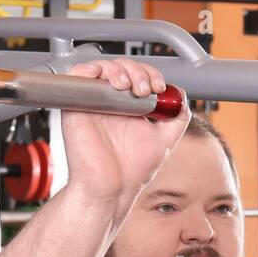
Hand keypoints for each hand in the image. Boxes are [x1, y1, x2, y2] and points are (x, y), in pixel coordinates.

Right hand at [60, 58, 189, 203]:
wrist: (112, 189)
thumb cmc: (131, 172)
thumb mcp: (164, 141)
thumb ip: (176, 119)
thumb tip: (181, 96)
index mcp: (129, 109)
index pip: (138, 75)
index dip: (150, 74)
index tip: (158, 87)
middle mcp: (111, 104)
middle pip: (121, 67)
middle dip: (137, 71)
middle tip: (144, 89)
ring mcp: (93, 104)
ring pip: (101, 68)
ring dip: (118, 69)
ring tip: (127, 86)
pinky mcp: (75, 108)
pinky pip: (76, 76)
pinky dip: (89, 70)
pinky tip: (106, 82)